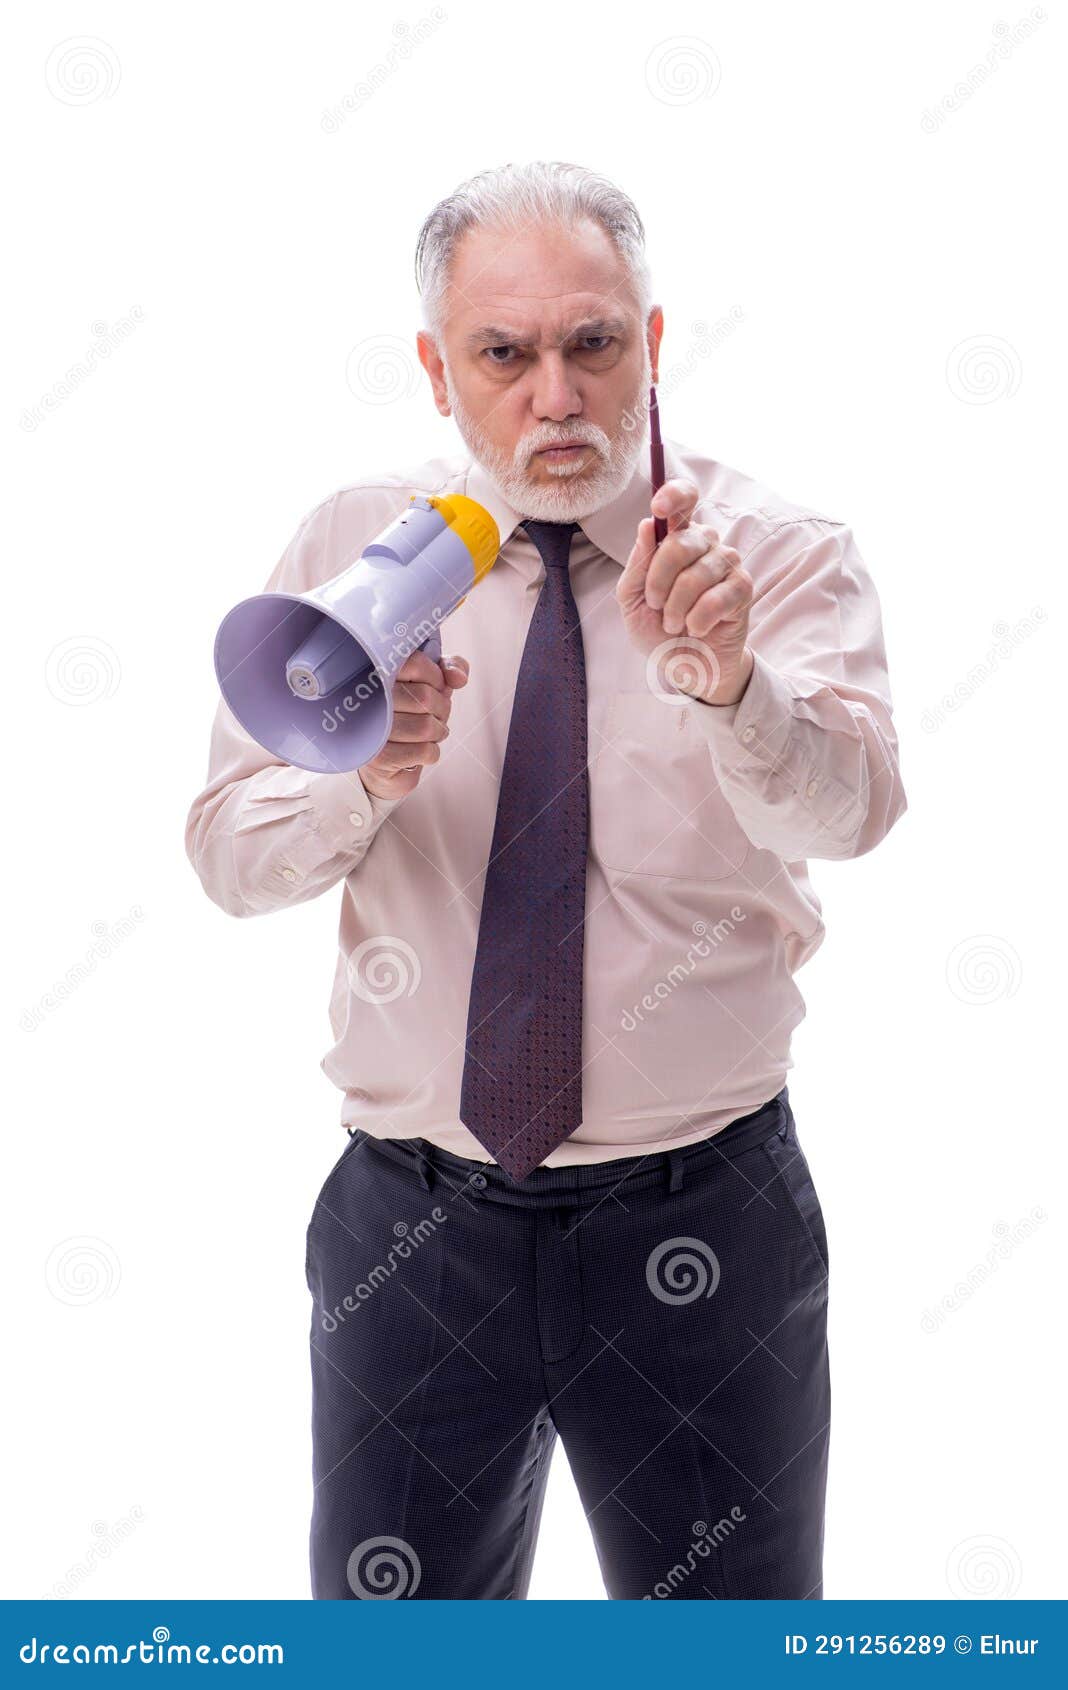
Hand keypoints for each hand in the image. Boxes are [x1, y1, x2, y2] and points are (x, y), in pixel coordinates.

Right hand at [358, 650, 468, 798]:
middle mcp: (369, 698)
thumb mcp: (431, 683)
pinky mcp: (378, 758)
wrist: (385, 763)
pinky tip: (417, 751)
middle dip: (441, 709)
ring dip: (437, 732)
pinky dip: (430, 753)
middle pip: (425, 697)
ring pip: (426, 727)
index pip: (416, 664)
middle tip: (433, 715)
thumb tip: (459, 678)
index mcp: (378, 672)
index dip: (436, 677)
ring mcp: (371, 729)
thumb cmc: (409, 713)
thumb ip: (448, 668)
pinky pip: (424, 751)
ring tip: (426, 733)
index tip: (435, 686)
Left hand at [615, 477, 753, 704]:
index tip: (659, 509)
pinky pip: (716, 598)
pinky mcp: (743, 588)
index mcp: (677, 537)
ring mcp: (727, 563)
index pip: (684, 499)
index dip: (674, 496)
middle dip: (658, 582)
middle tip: (656, 606)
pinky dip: (697, 620)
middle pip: (681, 543)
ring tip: (674, 623)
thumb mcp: (632, 599)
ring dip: (676, 608)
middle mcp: (705, 543)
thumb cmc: (658, 629)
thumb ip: (638, 564)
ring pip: (696, 575)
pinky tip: (696, 628)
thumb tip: (648, 525)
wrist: (685, 665)